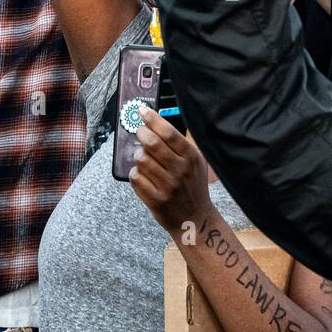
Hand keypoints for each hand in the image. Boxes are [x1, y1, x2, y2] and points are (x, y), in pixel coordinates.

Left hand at [128, 108, 214, 232]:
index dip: (153, 119)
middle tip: (140, 132)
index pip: (169, 133)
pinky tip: (142, 174)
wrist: (194, 219)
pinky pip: (135, 177)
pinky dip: (135, 172)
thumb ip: (181, 144)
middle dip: (141, 133)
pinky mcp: (155, 199)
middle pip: (152, 143)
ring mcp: (167, 186)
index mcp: (191, 157)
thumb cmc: (192, 186)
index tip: (143, 111)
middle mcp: (180, 170)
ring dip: (138, 155)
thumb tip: (157, 121)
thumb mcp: (196, 162)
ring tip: (143, 157)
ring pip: (141, 159)